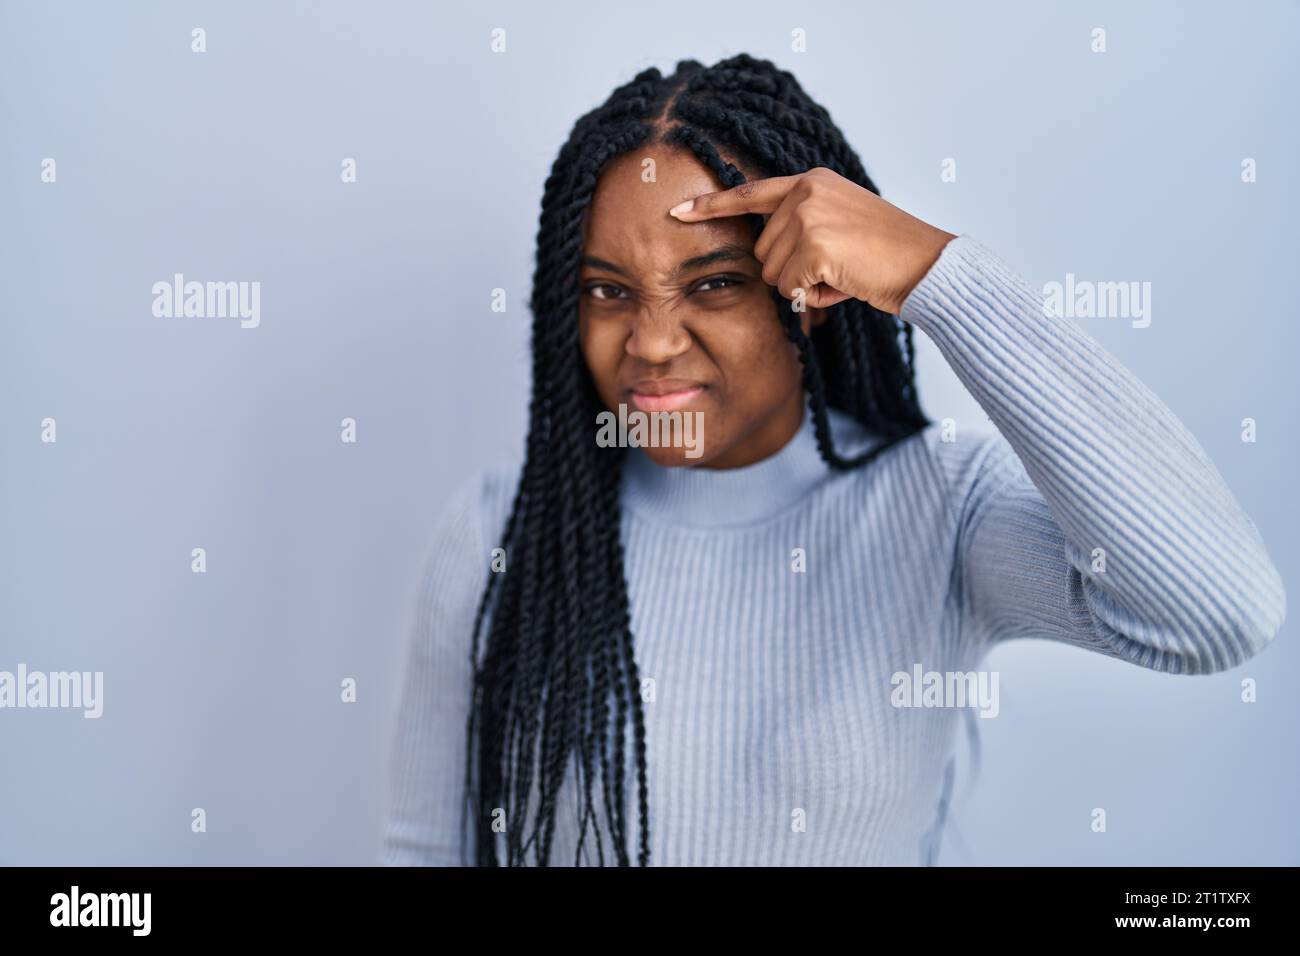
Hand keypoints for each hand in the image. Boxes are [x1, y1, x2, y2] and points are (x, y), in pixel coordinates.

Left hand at [669, 167, 956, 314]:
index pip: (751, 195)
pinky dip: (816, 299)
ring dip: (805, 287)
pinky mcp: (814, 245)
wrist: (928, 265)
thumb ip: (803, 229)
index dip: (712, 207)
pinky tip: (845, 285)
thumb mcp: (842, 225)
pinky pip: (791, 290)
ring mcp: (808, 216)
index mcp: (811, 182)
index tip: (677, 213)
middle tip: (839, 269)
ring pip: (773, 275)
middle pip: (763, 253)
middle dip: (794, 273)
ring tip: (845, 275)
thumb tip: (765, 261)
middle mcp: (806, 192)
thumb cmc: (887, 256)